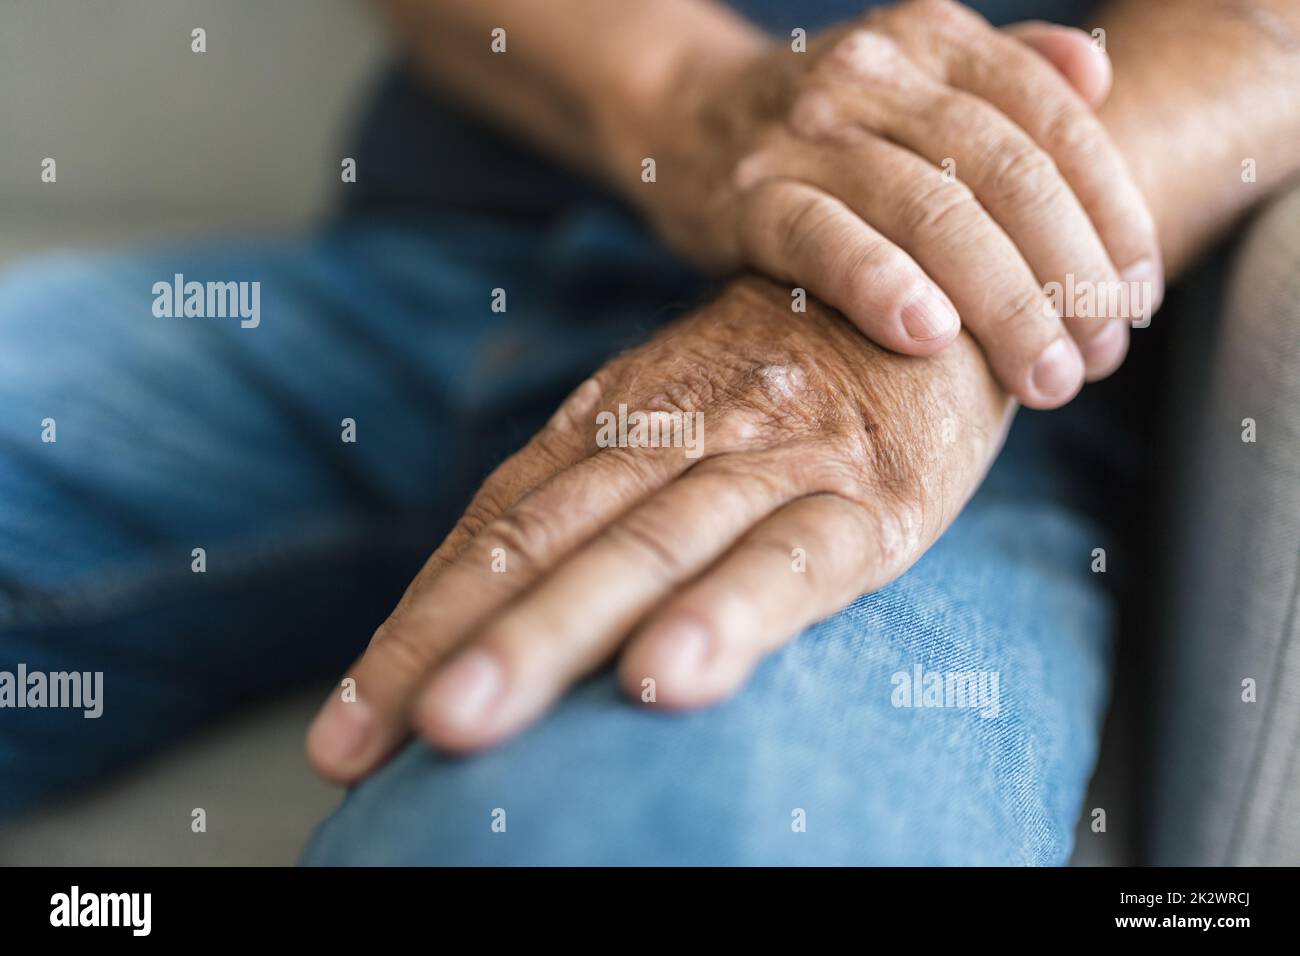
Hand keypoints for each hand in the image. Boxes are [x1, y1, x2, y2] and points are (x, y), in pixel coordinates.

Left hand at [307, 276, 1011, 779]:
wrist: (933, 285)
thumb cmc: (792, 381)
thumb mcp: (680, 423)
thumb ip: (597, 503)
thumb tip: (489, 618)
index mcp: (614, 425)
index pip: (494, 533)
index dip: (412, 630)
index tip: (343, 735)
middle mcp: (670, 439)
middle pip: (540, 547)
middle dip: (445, 645)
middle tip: (354, 744)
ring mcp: (767, 464)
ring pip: (640, 552)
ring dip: (548, 637)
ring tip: (466, 724)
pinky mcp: (866, 500)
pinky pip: (791, 562)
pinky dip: (727, 616)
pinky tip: (670, 682)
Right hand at [624, 0, 1162, 406]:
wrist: (686, 117)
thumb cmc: (828, 122)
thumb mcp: (918, 75)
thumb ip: (1010, 71)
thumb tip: (1099, 79)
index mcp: (937, 39)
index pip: (1055, 123)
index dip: (1112, 214)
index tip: (1138, 299)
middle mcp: (877, 72)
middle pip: (1004, 176)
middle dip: (1068, 277)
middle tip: (1099, 360)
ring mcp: (807, 132)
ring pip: (929, 213)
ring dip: (1002, 304)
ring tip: (1045, 377)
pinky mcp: (749, 196)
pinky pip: (823, 238)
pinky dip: (879, 282)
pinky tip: (928, 336)